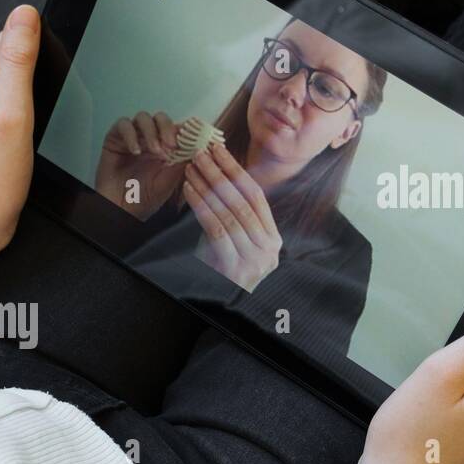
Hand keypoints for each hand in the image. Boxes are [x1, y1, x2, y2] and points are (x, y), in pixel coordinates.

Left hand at [0, 4, 40, 279]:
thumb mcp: (13, 114)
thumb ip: (19, 60)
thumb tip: (25, 13)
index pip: (14, 36)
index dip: (38, 63)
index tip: (36, 98)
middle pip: (13, 57)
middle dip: (33, 84)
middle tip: (29, 122)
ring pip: (12, 82)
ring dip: (27, 104)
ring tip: (20, 135)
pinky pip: (6, 102)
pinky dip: (19, 118)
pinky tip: (17, 141)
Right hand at [93, 111, 188, 219]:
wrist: (120, 209)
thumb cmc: (143, 199)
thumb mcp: (170, 180)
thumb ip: (183, 161)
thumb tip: (198, 145)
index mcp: (165, 147)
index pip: (176, 127)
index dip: (184, 128)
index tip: (191, 136)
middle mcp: (149, 139)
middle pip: (161, 118)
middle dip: (167, 129)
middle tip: (171, 144)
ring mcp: (132, 138)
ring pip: (143, 118)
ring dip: (151, 132)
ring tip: (154, 150)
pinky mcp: (115, 138)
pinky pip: (123, 125)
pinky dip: (131, 135)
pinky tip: (135, 150)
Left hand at [184, 143, 280, 292]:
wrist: (227, 312)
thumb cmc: (227, 275)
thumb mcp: (239, 247)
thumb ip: (238, 220)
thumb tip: (223, 178)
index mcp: (273, 240)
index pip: (256, 196)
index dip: (237, 170)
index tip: (220, 150)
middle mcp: (268, 249)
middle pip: (241, 201)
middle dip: (220, 173)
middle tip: (202, 151)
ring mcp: (253, 260)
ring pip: (228, 213)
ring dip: (208, 185)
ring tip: (192, 166)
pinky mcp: (234, 269)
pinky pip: (215, 229)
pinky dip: (201, 206)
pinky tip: (189, 190)